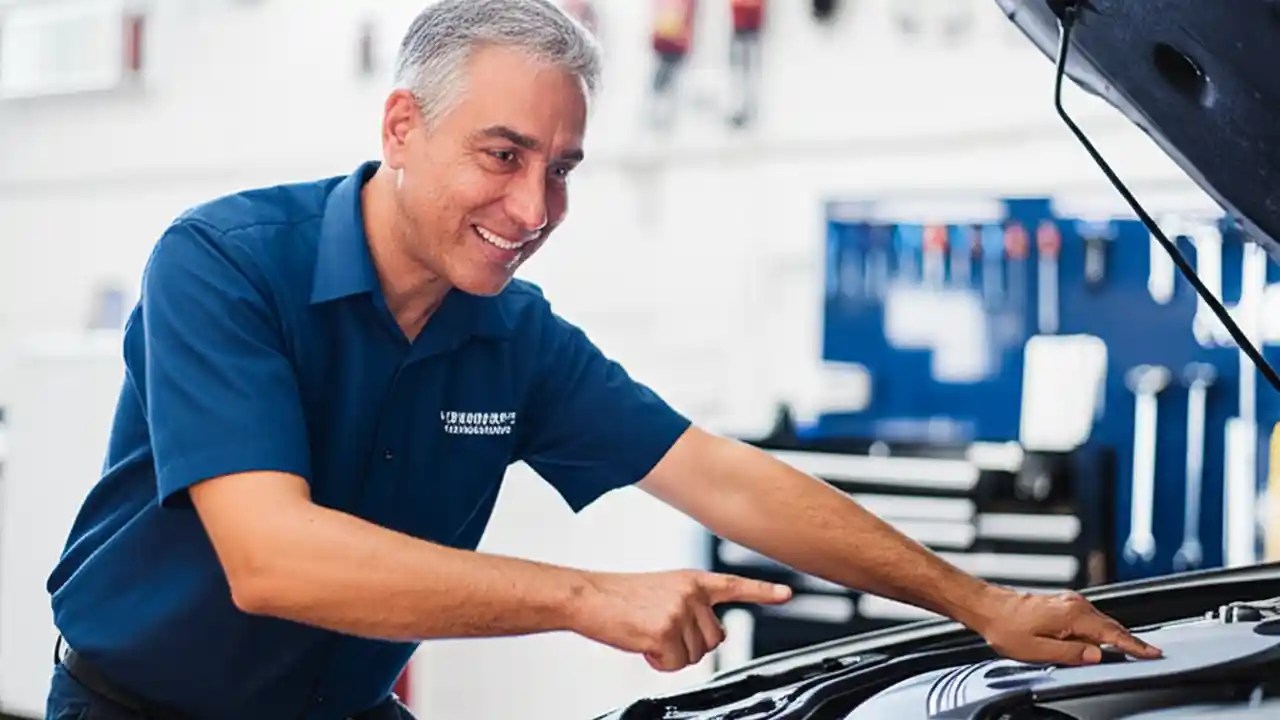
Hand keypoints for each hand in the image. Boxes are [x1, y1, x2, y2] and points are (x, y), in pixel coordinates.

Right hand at [569, 570, 791, 671]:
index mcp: (692, 580)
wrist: (589, 597)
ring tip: (648, 633)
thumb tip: (707, 634)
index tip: (788, 594)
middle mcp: (691, 593)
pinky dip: (658, 662)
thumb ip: (690, 605)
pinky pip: (675, 664)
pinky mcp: (666, 630)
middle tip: (661, 632)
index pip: (735, 585)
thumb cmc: (621, 597)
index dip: (764, 592)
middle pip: (715, 639)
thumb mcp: (663, 590)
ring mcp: (680, 610)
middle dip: (691, 645)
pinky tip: (642, 643)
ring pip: (695, 655)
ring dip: (672, 654)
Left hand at [971, 587, 1162, 664]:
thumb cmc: (1006, 627)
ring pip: (1099, 624)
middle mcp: (1074, 604)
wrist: (987, 608)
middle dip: (1128, 642)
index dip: (1134, 645)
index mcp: (1072, 615)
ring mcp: (1068, 603)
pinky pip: (1088, 622)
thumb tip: (1095, 655)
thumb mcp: (1037, 650)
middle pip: (1111, 627)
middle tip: (1147, 655)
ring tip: (1122, 653)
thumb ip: (1070, 654)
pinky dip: (1097, 633)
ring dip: (1111, 638)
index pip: (1113, 633)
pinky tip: (1094, 644)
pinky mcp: (1062, 606)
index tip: (1153, 652)